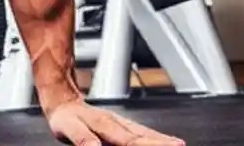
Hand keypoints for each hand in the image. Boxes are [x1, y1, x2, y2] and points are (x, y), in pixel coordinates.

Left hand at [47, 100, 184, 145]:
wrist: (63, 102)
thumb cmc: (65, 118)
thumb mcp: (68, 128)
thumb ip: (82, 139)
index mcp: (104, 125)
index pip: (128, 140)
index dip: (145, 145)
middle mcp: (117, 123)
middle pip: (142, 136)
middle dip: (161, 142)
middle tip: (179, 145)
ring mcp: (121, 124)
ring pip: (145, 133)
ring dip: (162, 140)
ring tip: (179, 144)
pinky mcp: (122, 127)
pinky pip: (142, 133)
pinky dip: (156, 137)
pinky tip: (168, 141)